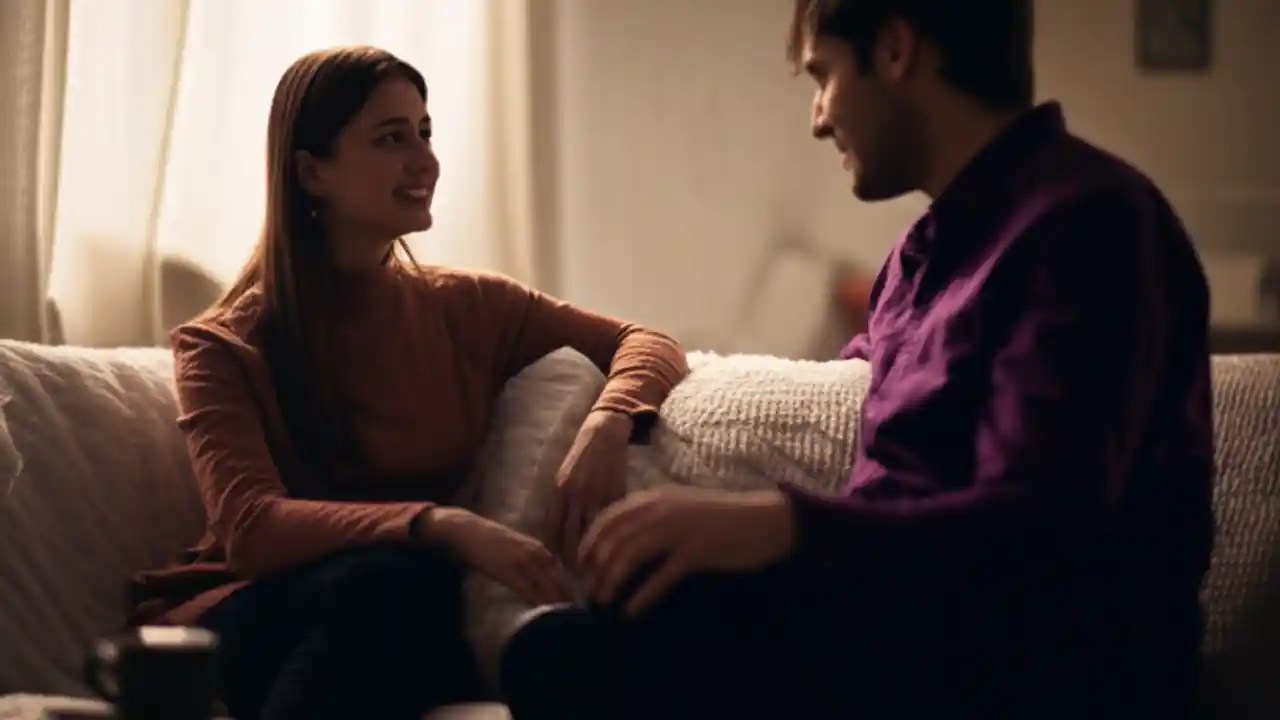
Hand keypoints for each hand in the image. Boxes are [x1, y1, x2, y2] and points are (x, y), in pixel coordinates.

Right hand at [418, 507, 573, 605]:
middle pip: (557, 579)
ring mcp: (521, 562)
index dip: (569, 586)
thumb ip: (529, 555)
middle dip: (567, 596)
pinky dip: (538, 600)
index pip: (560, 570)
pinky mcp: (507, 571)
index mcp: (536, 547)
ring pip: (545, 586)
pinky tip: (545, 611)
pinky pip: (527, 589)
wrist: (467, 529)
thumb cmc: (488, 538)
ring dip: (557, 601)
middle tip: (577, 613)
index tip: (577, 599)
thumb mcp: (515, 544)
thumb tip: (540, 571)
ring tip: (567, 617)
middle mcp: (534, 553)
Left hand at [545, 409, 632, 565]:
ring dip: (595, 554)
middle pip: (572, 536)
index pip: (554, 531)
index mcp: (560, 492)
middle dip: (574, 560)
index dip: (555, 553)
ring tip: (598, 575)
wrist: (604, 434)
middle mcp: (576, 495)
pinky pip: (613, 520)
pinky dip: (614, 537)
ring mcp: (598, 493)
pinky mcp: (617, 491)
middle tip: (578, 582)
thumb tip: (557, 535)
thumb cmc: (582, 459)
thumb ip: (562, 505)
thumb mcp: (564, 479)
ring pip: (594, 532)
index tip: (558, 572)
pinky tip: (618, 552)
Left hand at [578, 486, 796, 616]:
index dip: (588, 543)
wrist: (763, 519)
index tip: (581, 566)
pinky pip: (659, 578)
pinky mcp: (695, 553)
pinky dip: (641, 597)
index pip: (607, 519)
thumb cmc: (719, 516)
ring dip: (611, 582)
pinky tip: (631, 612)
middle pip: (613, 540)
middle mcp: (660, 511)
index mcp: (653, 499)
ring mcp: (678, 531)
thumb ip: (651, 517)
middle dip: (594, 568)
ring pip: (629, 557)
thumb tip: (620, 540)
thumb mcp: (679, 507)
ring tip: (604, 602)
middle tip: (588, 591)